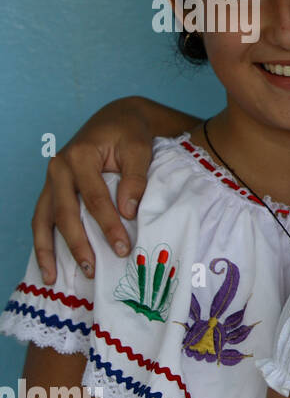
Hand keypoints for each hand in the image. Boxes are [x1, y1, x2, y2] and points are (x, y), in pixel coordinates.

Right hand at [33, 98, 159, 282]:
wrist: (117, 118)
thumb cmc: (130, 134)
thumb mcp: (139, 149)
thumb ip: (135, 178)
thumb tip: (128, 212)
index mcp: (79, 156)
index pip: (94, 198)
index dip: (108, 225)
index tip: (122, 248)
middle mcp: (58, 169)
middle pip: (65, 213)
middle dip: (79, 244)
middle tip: (93, 270)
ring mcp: (51, 180)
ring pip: (43, 219)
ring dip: (48, 250)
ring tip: (54, 279)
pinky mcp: (52, 189)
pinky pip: (42, 218)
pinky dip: (42, 242)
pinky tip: (48, 265)